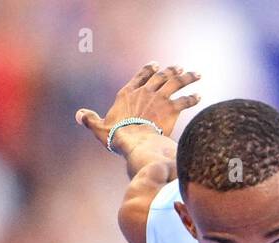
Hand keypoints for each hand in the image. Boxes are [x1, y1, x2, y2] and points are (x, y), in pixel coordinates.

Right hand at [75, 62, 201, 152]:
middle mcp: (145, 92)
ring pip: (176, 83)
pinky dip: (193, 97)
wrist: (134, 141)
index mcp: (128, 94)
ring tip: (196, 75)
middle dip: (171, 71)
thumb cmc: (116, 136)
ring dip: (187, 77)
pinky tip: (199, 96)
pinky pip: (184, 100)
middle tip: (178, 67)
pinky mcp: (171, 109)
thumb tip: (79, 114)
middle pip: (161, 76)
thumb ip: (90, 120)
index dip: (148, 70)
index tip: (155, 65)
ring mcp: (159, 99)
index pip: (140, 77)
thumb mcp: (100, 128)